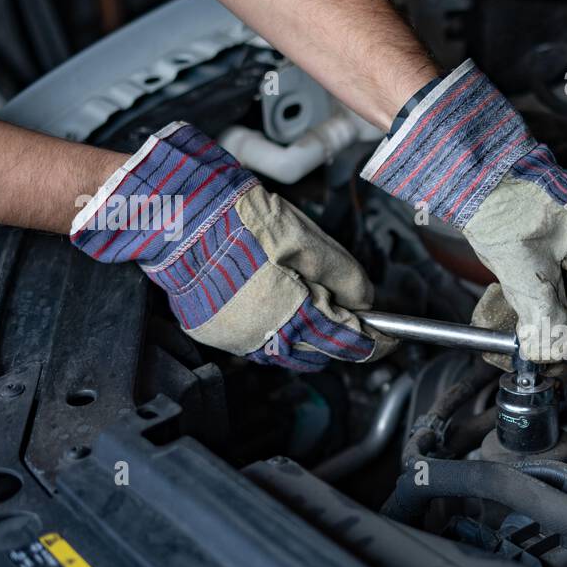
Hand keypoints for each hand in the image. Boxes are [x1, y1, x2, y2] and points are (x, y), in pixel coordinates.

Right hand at [71, 122, 390, 371]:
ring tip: (305, 292)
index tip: (389, 336)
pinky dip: (273, 326)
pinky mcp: (212, 331)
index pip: (350, 345)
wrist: (177, 212)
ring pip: (287, 350)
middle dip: (340, 334)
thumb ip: (346, 278)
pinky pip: (255, 339)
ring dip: (306, 332)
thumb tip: (366, 302)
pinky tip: (272, 296)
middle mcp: (263, 339)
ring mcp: (234, 338)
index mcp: (293, 317)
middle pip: (321, 353)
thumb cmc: (239, 220)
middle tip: (348, 306)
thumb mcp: (310, 241)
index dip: (377, 341)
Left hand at [360, 60, 566, 364]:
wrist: (468, 164)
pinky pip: (544, 278)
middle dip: (564, 329)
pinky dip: (528, 298)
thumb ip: (545, 314)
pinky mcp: (542, 239)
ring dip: (543, 317)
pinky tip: (507, 309)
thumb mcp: (525, 268)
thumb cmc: (503, 199)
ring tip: (518, 335)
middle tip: (541, 351)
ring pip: (563, 291)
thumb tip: (555, 350)